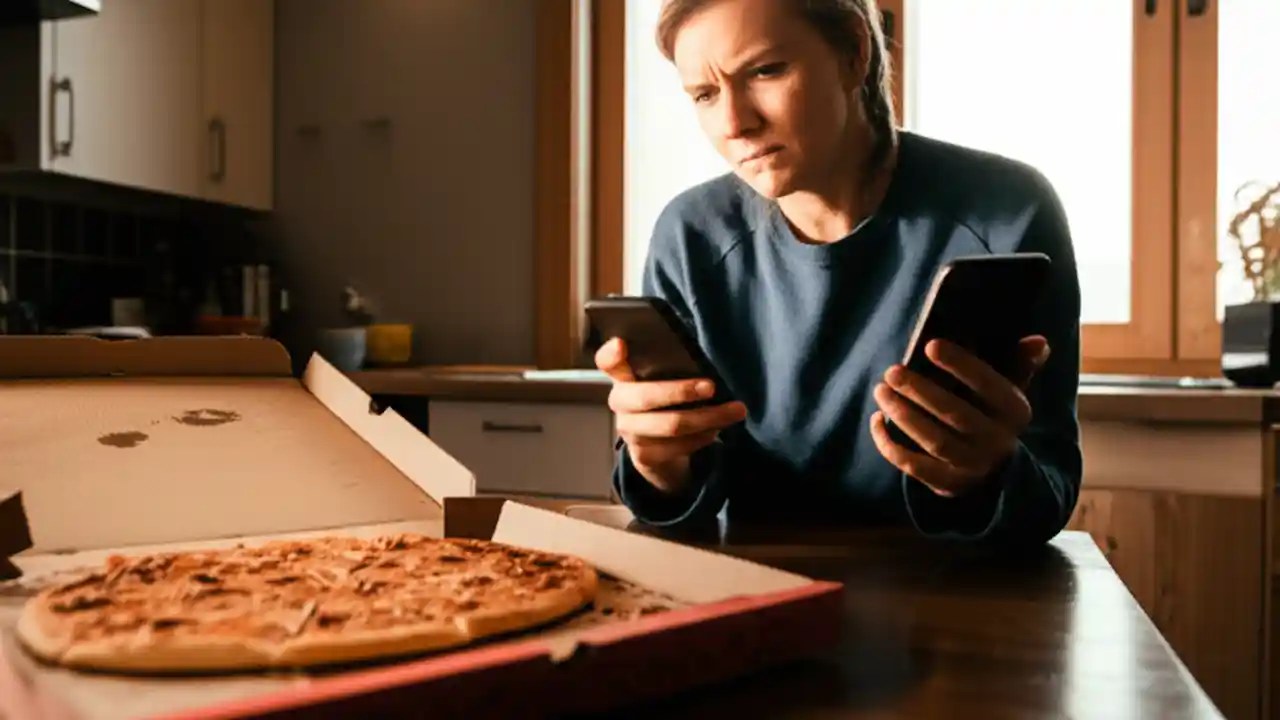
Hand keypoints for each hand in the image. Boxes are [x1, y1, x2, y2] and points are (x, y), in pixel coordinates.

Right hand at [595, 338, 747, 493]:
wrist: (657, 451)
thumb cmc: (666, 403)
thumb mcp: (663, 381)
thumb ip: (671, 368)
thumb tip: (707, 361)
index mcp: (623, 377)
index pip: (607, 361)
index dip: (611, 353)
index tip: (621, 344)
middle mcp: (620, 403)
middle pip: (646, 396)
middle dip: (682, 391)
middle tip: (713, 386)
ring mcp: (630, 431)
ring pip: (671, 424)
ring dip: (709, 418)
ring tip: (736, 411)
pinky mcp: (643, 456)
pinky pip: (679, 446)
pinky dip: (704, 437)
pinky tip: (717, 430)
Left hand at [869, 335, 1050, 497]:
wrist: (999, 472)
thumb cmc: (994, 416)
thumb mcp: (1010, 390)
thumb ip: (1020, 363)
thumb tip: (1039, 340)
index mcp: (1014, 412)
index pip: (989, 385)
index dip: (961, 365)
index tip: (930, 345)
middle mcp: (997, 441)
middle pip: (955, 414)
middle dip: (920, 391)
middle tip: (892, 371)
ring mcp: (972, 466)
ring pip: (934, 441)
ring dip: (903, 415)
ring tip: (881, 391)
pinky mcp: (948, 485)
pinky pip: (914, 467)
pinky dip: (891, 445)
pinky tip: (877, 420)